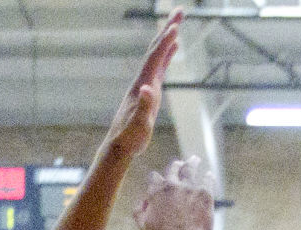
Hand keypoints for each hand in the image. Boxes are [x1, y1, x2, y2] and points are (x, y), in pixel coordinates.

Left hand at [103, 11, 180, 161]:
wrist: (121, 145)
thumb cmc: (131, 138)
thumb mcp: (139, 125)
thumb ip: (143, 107)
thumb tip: (147, 88)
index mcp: (142, 85)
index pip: (155, 58)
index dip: (165, 42)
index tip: (176, 26)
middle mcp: (144, 79)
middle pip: (156, 49)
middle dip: (167, 29)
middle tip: (180, 10)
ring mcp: (147, 83)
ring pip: (158, 54)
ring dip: (168, 37)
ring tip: (178, 21)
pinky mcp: (150, 90)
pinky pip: (160, 66)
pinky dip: (167, 54)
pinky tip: (174, 47)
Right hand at [134, 157, 214, 229]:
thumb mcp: (144, 228)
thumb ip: (139, 212)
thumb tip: (142, 202)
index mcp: (156, 191)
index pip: (155, 177)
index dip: (157, 179)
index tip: (160, 181)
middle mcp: (172, 185)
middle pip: (174, 168)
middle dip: (176, 166)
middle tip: (179, 164)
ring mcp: (189, 188)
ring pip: (190, 168)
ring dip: (192, 162)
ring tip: (195, 159)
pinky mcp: (205, 194)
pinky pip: (207, 180)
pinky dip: (208, 177)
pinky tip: (209, 175)